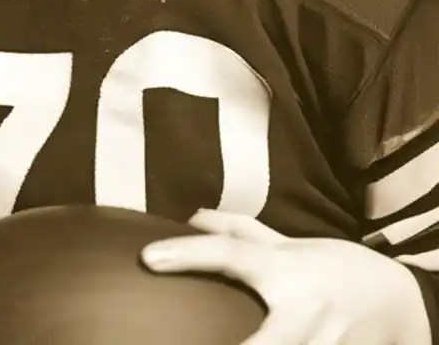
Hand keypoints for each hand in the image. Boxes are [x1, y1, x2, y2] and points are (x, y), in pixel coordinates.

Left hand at [140, 209, 430, 344]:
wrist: (402, 307)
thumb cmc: (337, 271)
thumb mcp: (292, 247)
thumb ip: (241, 234)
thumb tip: (192, 217)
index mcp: (287, 273)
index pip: (231, 255)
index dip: (187, 254)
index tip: (148, 257)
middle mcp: (304, 316)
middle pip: (265, 342)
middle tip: (172, 343)